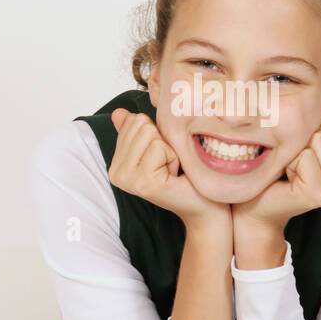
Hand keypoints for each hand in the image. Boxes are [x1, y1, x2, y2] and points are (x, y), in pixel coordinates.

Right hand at [109, 108, 231, 232]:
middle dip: (163, 141)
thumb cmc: (185, 177)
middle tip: (168, 165)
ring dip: (169, 149)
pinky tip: (174, 176)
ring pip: (149, 133)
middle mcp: (116, 173)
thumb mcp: (159, 148)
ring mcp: (127, 179)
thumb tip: (119, 113)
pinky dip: (173, 157)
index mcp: (116, 164)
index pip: (132, 121)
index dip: (156, 134)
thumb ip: (137, 131)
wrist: (205, 206)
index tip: (162, 158)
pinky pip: (158, 147)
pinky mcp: (142, 181)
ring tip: (171, 170)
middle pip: (140, 124)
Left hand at [231, 118, 320, 240]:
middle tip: (298, 166)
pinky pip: (306, 156)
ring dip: (297, 153)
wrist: (260, 206)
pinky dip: (290, 162)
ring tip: (293, 172)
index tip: (307, 158)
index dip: (315, 136)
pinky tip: (288, 178)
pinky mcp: (318, 194)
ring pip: (317, 141)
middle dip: (306, 143)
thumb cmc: (284, 175)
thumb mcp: (312, 151)